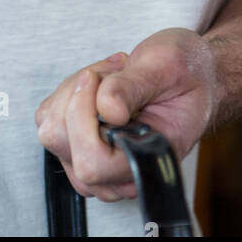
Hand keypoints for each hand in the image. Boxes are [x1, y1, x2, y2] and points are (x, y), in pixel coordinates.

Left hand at [34, 28, 218, 201]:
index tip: (99, 79)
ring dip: (74, 90)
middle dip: (79, 95)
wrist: (192, 75)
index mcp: (146, 163)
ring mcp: (93, 161)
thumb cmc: (187, 74)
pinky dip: (69, 90)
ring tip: (113, 77)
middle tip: (116, 73)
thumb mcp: (168, 66)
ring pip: (51, 128)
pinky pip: (49, 116)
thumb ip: (135, 87)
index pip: (92, 164)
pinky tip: (101, 82)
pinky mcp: (76, 144)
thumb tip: (106, 108)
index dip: (84, 118)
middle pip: (62, 143)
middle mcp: (116, 174)